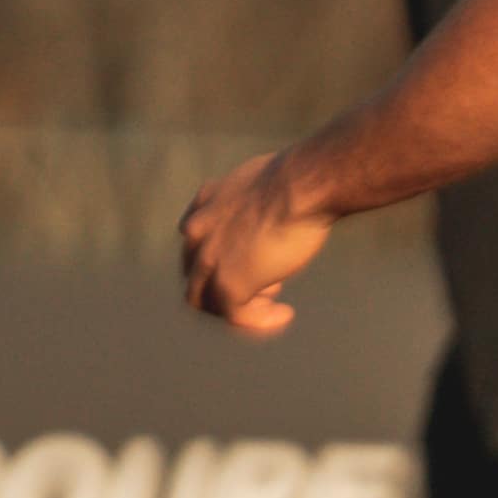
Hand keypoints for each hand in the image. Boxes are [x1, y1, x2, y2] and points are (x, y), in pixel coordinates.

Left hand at [177, 155, 326, 334]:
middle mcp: (196, 235)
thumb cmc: (299, 177)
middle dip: (226, 286)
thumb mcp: (267, 178)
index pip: (195, 244)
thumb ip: (259, 196)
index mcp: (203, 206)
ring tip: (273, 303)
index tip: (254, 258)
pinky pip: (236, 316)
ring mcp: (209, 262)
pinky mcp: (230, 284)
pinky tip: (284, 315)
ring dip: (238, 305)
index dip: (222, 257)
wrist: (302, 185)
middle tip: (266, 285)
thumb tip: (285, 195)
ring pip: (206, 301)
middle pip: (195, 276)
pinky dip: (259, 320)